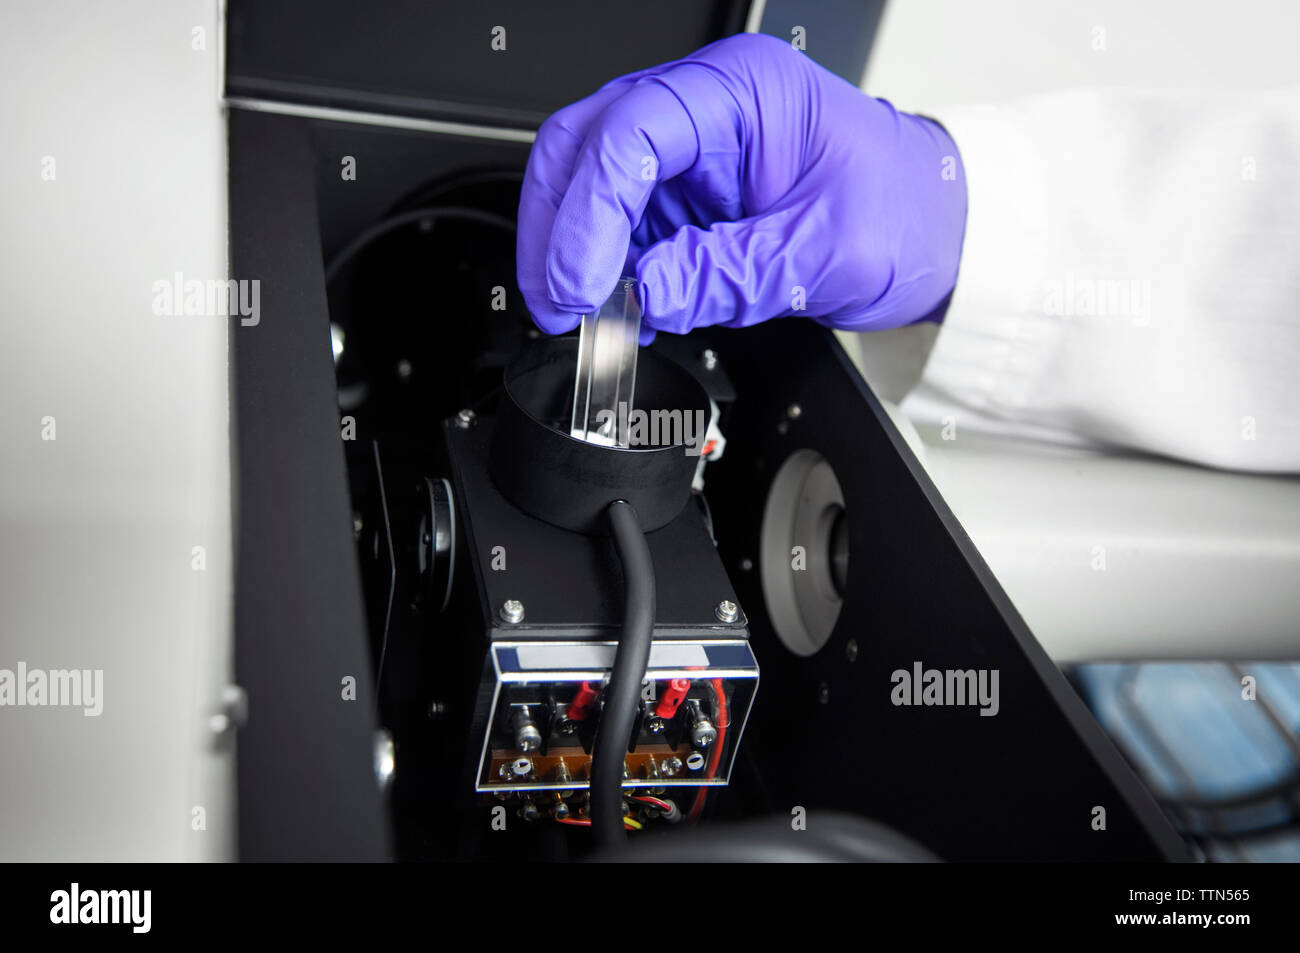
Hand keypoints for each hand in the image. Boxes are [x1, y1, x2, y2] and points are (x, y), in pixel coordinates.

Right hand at [516, 32, 966, 340]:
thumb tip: (642, 298)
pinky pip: (622, 225)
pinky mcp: (686, 195)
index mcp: (742, 92)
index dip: (589, 212)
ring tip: (587, 318)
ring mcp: (688, 151)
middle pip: (586, 144)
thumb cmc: (905, 210)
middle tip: (558, 303)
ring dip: (575, 253)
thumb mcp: (823, 254)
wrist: (938, 226)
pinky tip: (615, 310)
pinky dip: (606, 270)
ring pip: (590, 184)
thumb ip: (727, 275)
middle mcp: (704, 108)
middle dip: (559, 227)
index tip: (580, 284)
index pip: (630, 133)